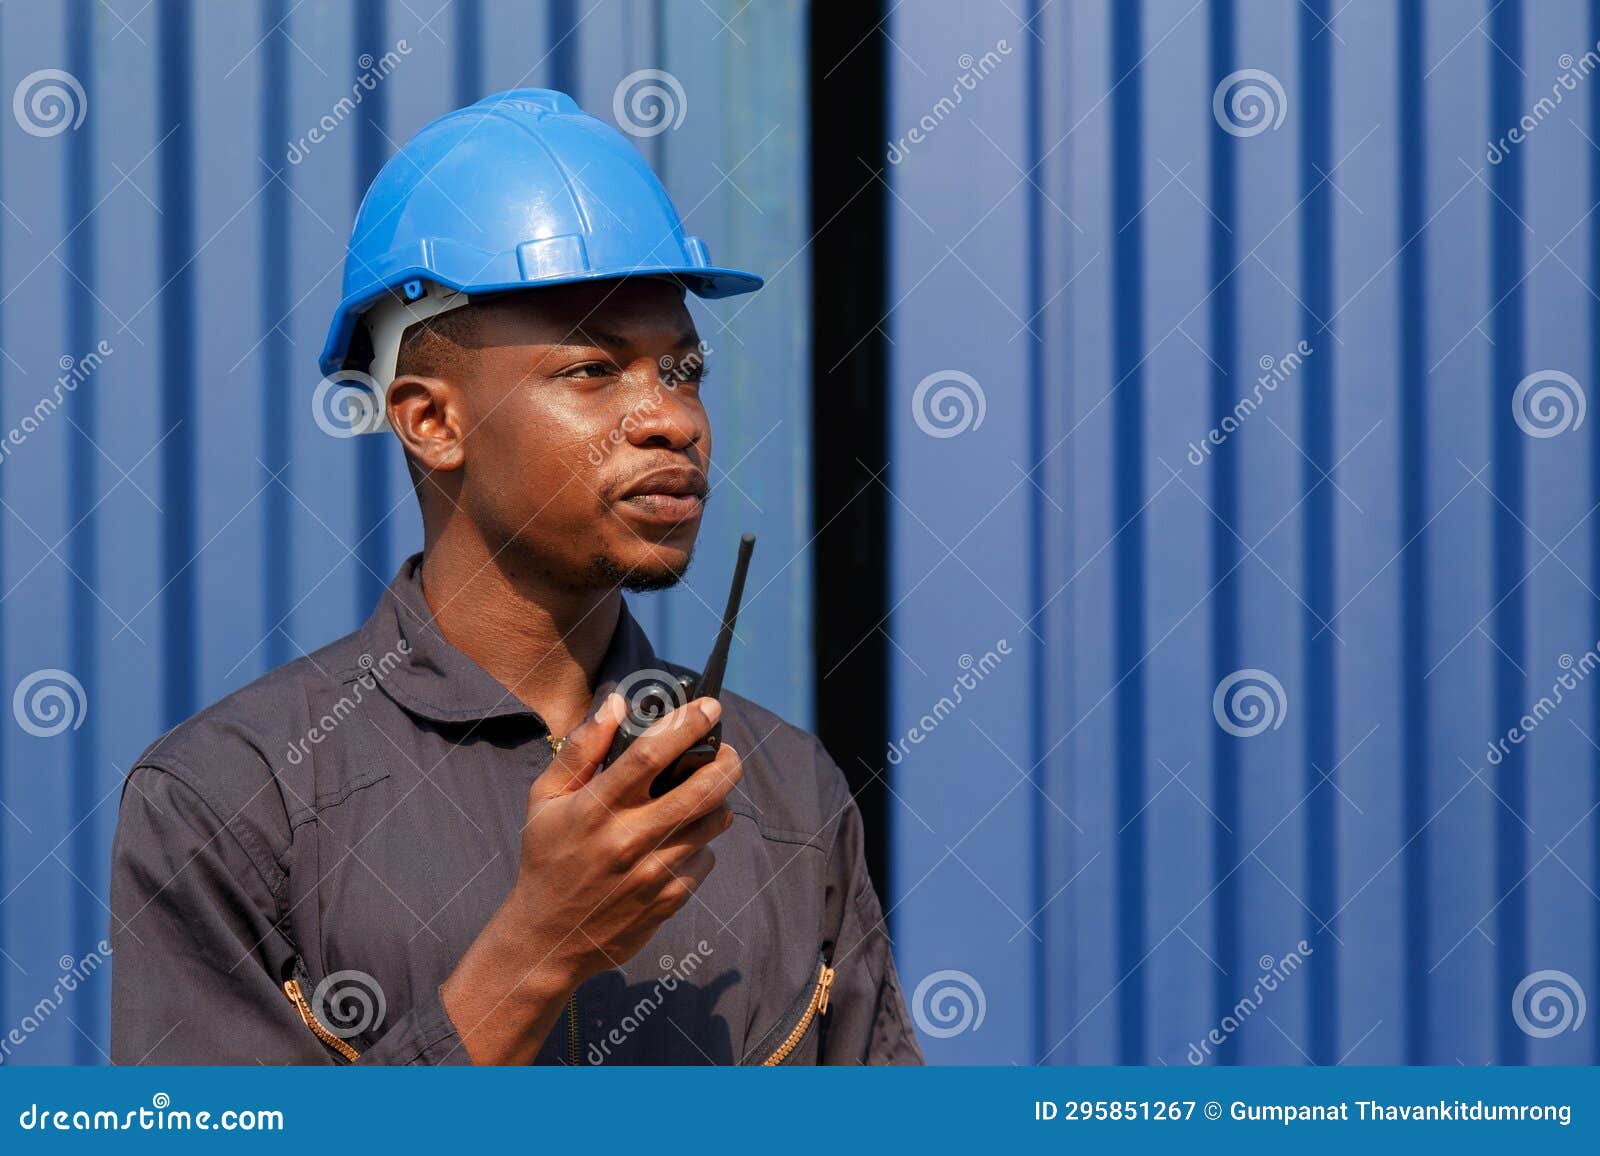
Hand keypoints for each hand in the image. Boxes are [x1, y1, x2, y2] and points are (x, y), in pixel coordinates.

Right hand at [440, 692, 742, 1062]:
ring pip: (714, 821)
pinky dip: (700, 842)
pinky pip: (706, 857)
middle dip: (726, 761)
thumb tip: (617, 703)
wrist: (548, 938)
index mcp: (596, 808)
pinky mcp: (671, 899)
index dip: (687, 725)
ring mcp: (654, 872)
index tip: (709, 707)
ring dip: (716, 801)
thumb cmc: (547, 858)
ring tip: (701, 795)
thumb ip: (581, 750)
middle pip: (703, 788)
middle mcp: (629, 839)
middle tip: (726, 751)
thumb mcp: (546, 799)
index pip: (651, 755)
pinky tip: (678, 841)